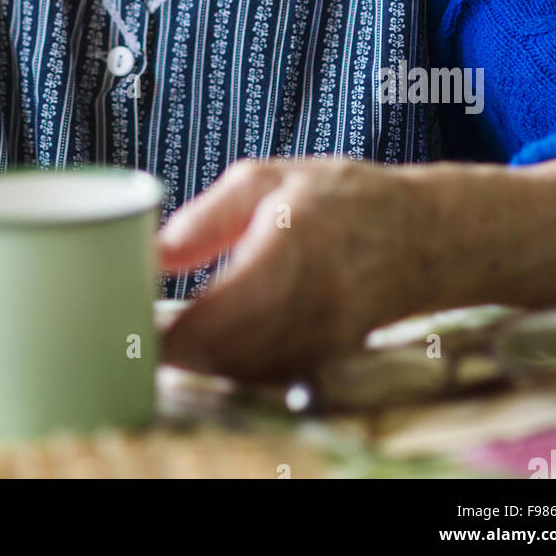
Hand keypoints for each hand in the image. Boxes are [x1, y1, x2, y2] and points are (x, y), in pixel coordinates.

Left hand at [155, 157, 423, 382]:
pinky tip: (213, 341)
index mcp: (289, 250)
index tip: (131, 323)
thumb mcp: (265, 180)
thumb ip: (205, 219)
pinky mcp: (326, 361)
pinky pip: (266, 374)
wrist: (424, 235)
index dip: (165, 334)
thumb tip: (152, 253)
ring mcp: (322, 341)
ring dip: (199, 361)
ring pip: (240, 371)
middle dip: (174, 350)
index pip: (213, 317)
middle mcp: (310, 305)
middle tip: (139, 329)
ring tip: (168, 333)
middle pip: (221, 355)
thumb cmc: (341, 198)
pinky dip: (232, 365)